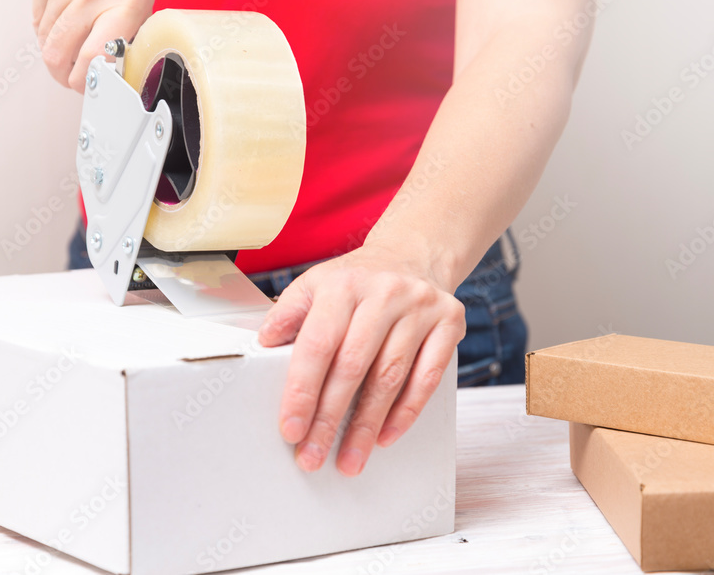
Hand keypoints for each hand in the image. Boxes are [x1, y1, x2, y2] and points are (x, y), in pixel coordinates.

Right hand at [30, 0, 153, 91]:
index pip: (98, 56)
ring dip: (53, 50)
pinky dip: (45, 27)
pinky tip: (60, 16)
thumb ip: (127, 34)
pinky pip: (36, 19)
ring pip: (46, 39)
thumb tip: (110, 73)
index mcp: (126, 2)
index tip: (85, 87)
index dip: (86, 81)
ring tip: (67, 44)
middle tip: (69, 78)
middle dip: (62, 74)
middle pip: (62, 53)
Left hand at [257, 241, 465, 475]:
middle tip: (313, 455)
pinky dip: (406, 412)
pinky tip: (385, 436)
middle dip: (330, 419)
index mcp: (342, 285)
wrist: (412, 255)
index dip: (303, 391)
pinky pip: (427, 377)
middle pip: (353, 366)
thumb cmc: (356, 280)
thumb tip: (264, 343)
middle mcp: (383, 292)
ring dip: (367, 425)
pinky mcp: (449, 322)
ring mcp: (419, 307)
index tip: (291, 429)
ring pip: (390, 377)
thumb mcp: (314, 285)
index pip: (318, 344)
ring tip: (349, 459)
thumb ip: (288, 314)